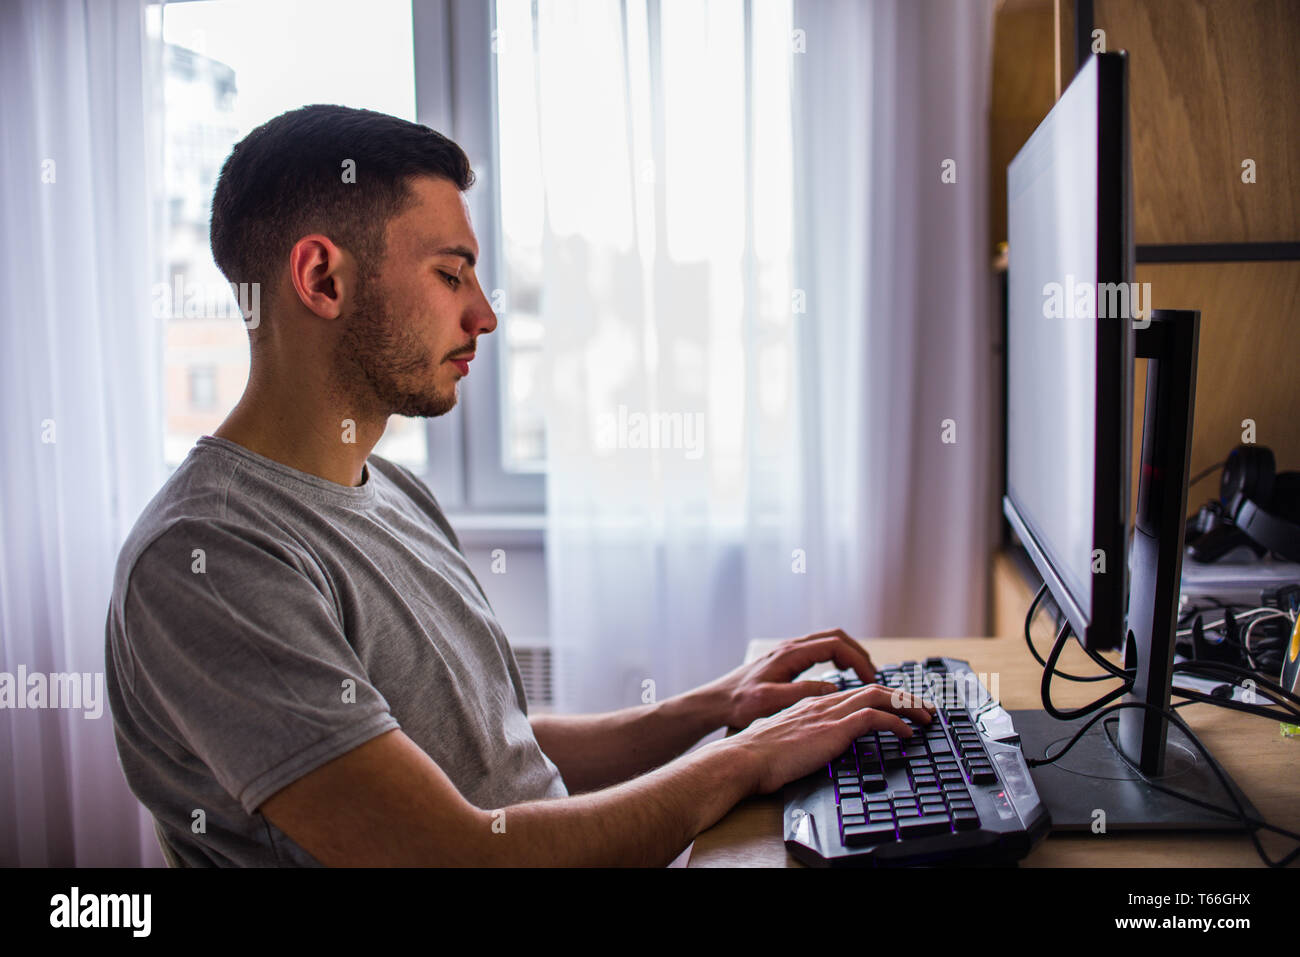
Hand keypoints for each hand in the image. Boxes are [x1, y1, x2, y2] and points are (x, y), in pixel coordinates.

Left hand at [700, 628, 882, 730]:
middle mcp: (790, 648)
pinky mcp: (785, 662)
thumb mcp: (772, 702)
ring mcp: (787, 653)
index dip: (858, 659)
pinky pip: (818, 651)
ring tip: (863, 675)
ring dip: (848, 654)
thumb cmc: (739, 703)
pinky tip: (839, 677)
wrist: (714, 702)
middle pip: (835, 637)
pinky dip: (836, 658)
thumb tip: (834, 690)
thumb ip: (803, 694)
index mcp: (790, 654)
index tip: (871, 679)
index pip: (835, 645)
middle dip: (859, 653)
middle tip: (873, 675)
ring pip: (827, 642)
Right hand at [729, 685, 935, 794]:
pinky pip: (875, 717)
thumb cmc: (759, 756)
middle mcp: (824, 702)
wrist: (745, 758)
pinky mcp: (834, 728)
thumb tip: (813, 746)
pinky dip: (897, 722)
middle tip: (925, 709)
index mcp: (813, 703)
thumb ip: (803, 736)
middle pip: (873, 689)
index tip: (900, 707)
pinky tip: (908, 734)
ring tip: (926, 717)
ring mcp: (829, 713)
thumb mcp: (786, 741)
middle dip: (904, 697)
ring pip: (879, 696)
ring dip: (908, 705)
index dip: (882, 697)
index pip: (856, 693)